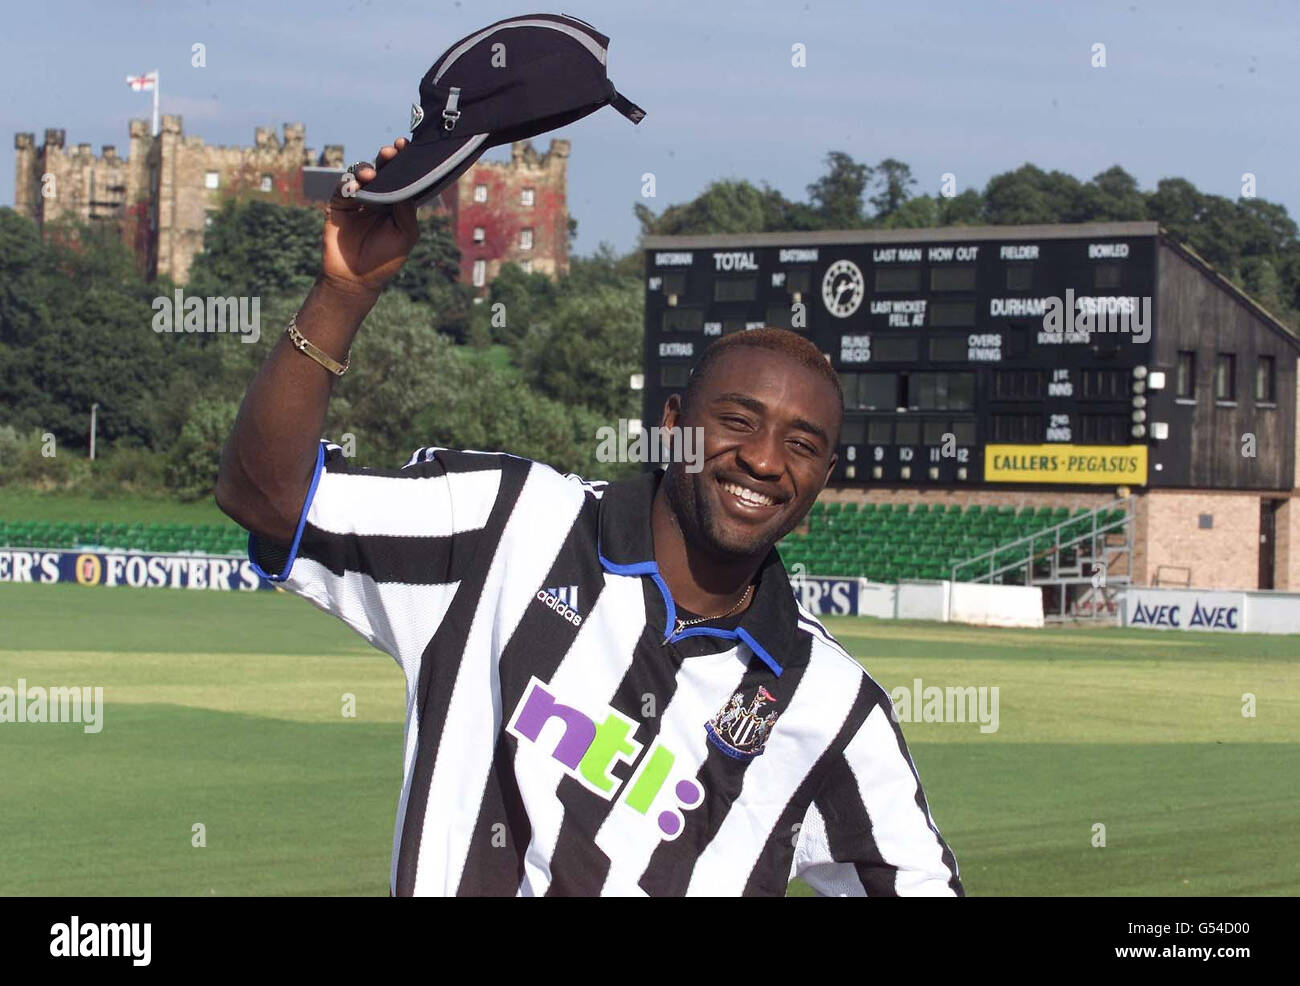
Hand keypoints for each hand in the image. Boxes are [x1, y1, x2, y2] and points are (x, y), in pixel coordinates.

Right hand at [321, 138, 420, 297]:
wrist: (355, 279)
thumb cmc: (385, 260)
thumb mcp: (405, 237)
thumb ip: (408, 213)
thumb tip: (408, 187)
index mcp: (397, 204)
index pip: (403, 178)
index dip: (405, 162)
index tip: (407, 147)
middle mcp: (378, 198)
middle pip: (383, 170)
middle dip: (388, 158)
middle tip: (391, 151)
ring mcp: (358, 199)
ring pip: (362, 174)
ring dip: (367, 169)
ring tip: (371, 174)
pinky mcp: (339, 204)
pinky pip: (343, 187)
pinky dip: (349, 183)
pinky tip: (356, 185)